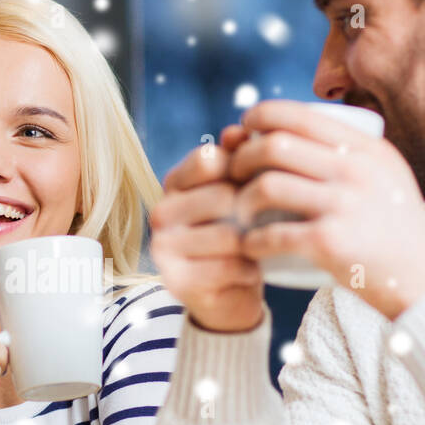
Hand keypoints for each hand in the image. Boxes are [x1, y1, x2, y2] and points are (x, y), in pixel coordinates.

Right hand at [150, 137, 264, 332]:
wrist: (228, 293)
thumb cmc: (238, 233)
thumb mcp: (239, 191)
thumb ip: (238, 159)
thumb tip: (237, 131)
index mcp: (174, 183)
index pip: (211, 160)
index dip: (245, 173)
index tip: (256, 190)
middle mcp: (160, 212)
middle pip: (223, 197)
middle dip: (253, 212)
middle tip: (263, 226)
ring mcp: (163, 248)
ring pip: (229, 235)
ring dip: (254, 244)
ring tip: (256, 250)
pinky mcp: (176, 281)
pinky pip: (230, 266)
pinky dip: (250, 270)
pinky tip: (249, 272)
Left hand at [230, 101, 424, 319]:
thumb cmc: (396, 231)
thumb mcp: (385, 177)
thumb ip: (348, 154)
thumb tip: (287, 133)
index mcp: (368, 148)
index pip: (299, 116)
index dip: (260, 118)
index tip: (243, 132)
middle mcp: (357, 170)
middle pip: (274, 146)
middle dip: (240, 159)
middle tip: (232, 177)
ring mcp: (345, 205)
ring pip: (267, 187)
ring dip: (240, 200)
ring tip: (239, 214)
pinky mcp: (332, 243)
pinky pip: (273, 234)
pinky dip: (250, 241)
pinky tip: (247, 246)